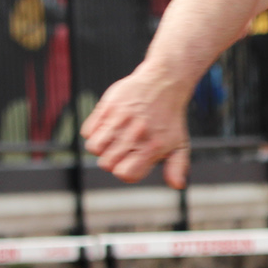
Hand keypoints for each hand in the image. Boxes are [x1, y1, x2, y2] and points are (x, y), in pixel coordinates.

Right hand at [82, 65, 193, 187]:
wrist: (164, 83)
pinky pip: (88, 130)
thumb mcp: (180, 144)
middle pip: (106, 163)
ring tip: (113, 138)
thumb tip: (177, 185)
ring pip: (94, 148)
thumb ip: (177, 167)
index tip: (129, 162)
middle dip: (112, 160)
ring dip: (100, 147)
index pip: (125, 174)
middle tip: (122, 149)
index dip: (124, 171)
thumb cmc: (170, 119)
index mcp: (153, 146)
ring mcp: (121, 119)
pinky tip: (107, 126)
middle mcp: (136, 134)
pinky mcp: (108, 106)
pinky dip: (93, 132)